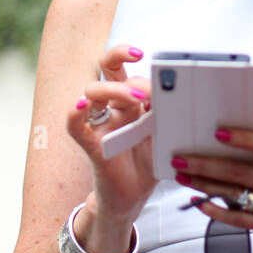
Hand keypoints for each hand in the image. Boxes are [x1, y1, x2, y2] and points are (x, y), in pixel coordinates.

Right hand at [65, 43, 156, 223]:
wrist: (133, 198)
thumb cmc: (147, 164)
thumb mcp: (164, 135)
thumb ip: (167, 115)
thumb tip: (177, 94)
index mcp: (129, 101)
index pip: (122, 68)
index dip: (127, 56)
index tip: (142, 53)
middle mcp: (112, 107)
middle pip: (104, 71)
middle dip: (117, 60)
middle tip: (143, 75)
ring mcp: (100, 124)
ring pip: (92, 92)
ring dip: (113, 89)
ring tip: (136, 98)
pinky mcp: (92, 146)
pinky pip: (76, 126)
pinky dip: (75, 113)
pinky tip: (82, 105)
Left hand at [171, 127, 252, 252]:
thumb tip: (232, 140)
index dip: (243, 139)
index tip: (218, 132)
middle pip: (242, 173)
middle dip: (206, 165)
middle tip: (182, 158)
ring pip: (238, 196)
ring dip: (206, 186)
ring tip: (184, 177)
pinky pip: (242, 220)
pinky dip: (218, 212)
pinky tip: (200, 203)